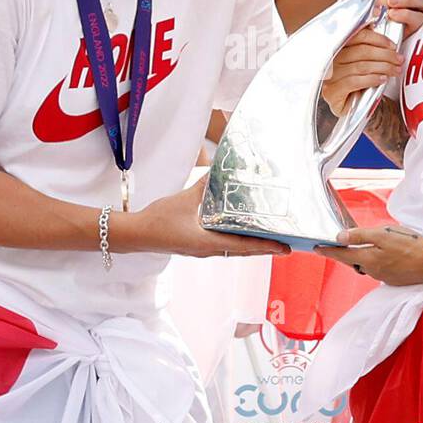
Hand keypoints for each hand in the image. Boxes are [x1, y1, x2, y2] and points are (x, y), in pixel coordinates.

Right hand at [134, 175, 290, 259]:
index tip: (284, 247)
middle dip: (264, 247)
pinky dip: (237, 240)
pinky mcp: (197, 246)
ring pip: (234, 249)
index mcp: (208, 243)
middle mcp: (209, 250)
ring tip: (269, 238)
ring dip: (252, 245)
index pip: (244, 246)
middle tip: (285, 244)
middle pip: (243, 251)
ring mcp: (203, 250)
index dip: (265, 247)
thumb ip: (205, 186)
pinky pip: (223, 245)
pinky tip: (240, 231)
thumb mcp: (185, 199)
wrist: (136, 234)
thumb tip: (219, 171)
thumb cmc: (159, 220)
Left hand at [314, 223, 422, 285]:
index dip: (328, 250)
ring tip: (362, 245)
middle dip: (344, 253)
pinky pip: (378, 268)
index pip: (342, 255)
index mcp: (368, 259)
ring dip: (361, 256)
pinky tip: (383, 252)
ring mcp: (384, 276)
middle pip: (353, 261)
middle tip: (337, 245)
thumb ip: (360, 236)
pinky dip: (375, 260)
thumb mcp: (384, 234)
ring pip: (366, 265)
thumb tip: (339, 238)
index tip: (316, 248)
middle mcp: (372, 271)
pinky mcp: (394, 278)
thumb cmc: (410, 246)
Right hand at [321, 26, 402, 116]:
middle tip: (399, 59)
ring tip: (395, 70)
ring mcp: (330, 76)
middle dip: (384, 55)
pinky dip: (371, 79)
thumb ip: (371, 47)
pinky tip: (383, 80)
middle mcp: (331, 60)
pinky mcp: (332, 91)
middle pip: (360, 51)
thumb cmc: (361, 83)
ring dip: (382, 67)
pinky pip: (354, 81)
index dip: (377, 39)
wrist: (354, 108)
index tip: (393, 45)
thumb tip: (386, 35)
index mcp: (338, 48)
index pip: (356, 37)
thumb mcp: (367, 63)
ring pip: (360, 66)